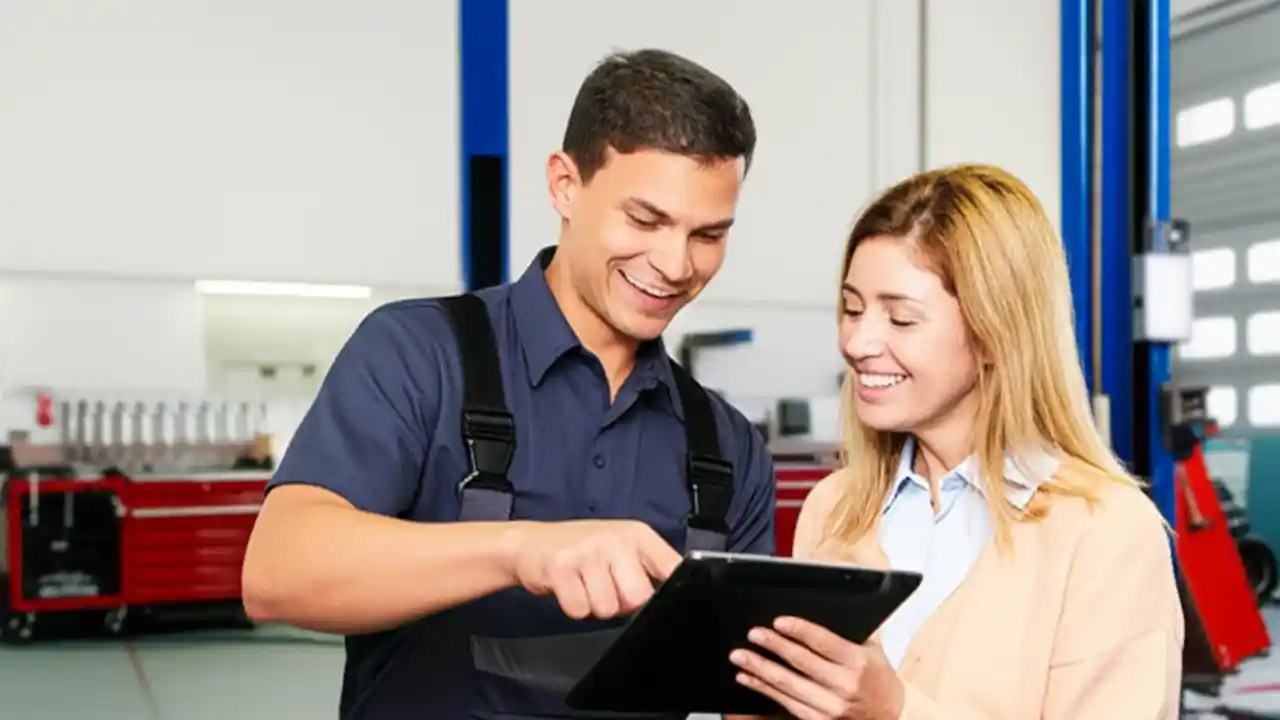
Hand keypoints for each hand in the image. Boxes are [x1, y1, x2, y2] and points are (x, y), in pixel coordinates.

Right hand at [509, 520, 681, 619]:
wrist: (529, 543)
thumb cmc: (581, 549)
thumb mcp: (621, 547)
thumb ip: (647, 568)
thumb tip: (675, 593)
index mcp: (637, 534)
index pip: (672, 568)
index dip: (668, 592)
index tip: (653, 597)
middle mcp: (615, 538)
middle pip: (639, 598)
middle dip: (622, 604)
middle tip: (606, 587)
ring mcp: (587, 551)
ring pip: (607, 608)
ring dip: (594, 606)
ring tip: (584, 584)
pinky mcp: (561, 567)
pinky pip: (579, 610)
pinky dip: (573, 607)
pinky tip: (568, 587)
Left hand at [730, 616, 904, 719]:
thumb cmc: (878, 681)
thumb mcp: (873, 653)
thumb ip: (846, 637)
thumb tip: (810, 618)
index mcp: (858, 662)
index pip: (823, 642)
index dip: (798, 630)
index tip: (778, 621)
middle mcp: (845, 685)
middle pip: (801, 661)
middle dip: (773, 645)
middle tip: (753, 634)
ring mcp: (831, 707)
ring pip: (787, 684)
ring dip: (760, 668)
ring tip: (740, 656)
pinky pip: (785, 702)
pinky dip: (763, 688)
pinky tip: (748, 678)